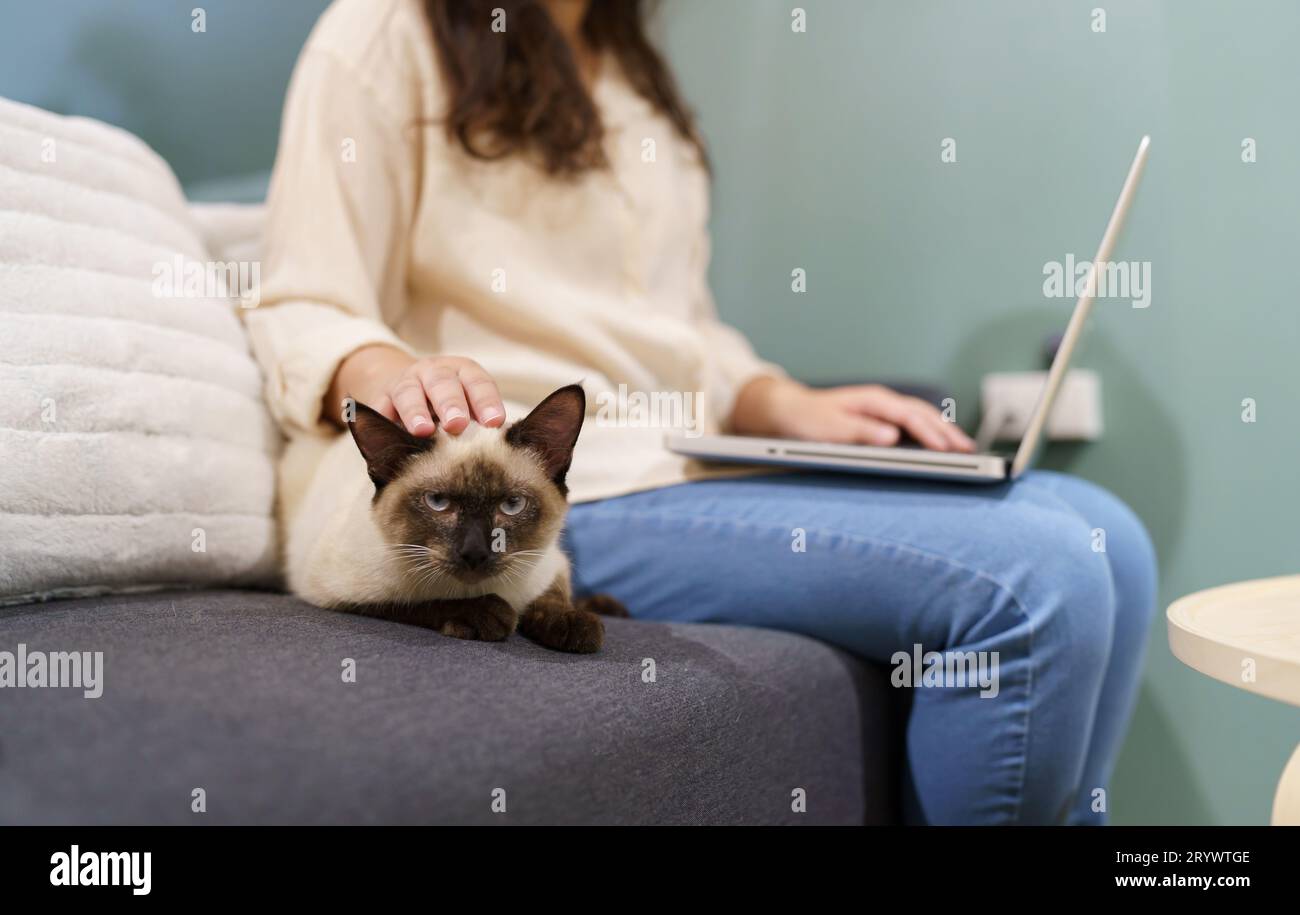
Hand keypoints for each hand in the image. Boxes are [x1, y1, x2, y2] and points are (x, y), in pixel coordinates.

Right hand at [326, 345, 504, 435]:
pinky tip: (386, 431)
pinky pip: (379, 408)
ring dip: (416, 411)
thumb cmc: (451, 406)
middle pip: (443, 384)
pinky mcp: (380, 398)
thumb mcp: (470, 407)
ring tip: (422, 430)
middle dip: (451, 403)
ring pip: (409, 393)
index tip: (495, 422)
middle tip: (457, 424)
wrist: (406, 388)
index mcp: (463, 373)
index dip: (486, 401)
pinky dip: (381, 418)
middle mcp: (434, 372)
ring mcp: (405, 383)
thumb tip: (509, 450)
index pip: (477, 383)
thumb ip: (484, 424)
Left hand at [731, 377, 974, 451]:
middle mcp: (880, 401)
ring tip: (965, 448)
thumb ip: (860, 431)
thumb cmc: (807, 420)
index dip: (930, 433)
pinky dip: (930, 431)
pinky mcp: (879, 418)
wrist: (787, 411)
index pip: (909, 416)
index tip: (947, 450)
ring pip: (921, 417)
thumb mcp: (828, 428)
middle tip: (970, 451)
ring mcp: (881, 408)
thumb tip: (891, 436)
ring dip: (943, 431)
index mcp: (872, 401)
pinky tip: (940, 444)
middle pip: (922, 414)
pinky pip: (912, 423)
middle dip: (947, 432)